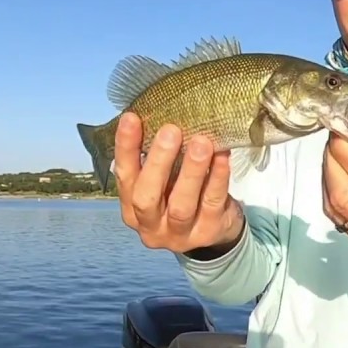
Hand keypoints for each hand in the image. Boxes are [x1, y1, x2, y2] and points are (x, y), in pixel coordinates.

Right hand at [114, 112, 244, 256]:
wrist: (214, 232)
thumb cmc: (182, 195)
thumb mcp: (165, 182)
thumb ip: (158, 159)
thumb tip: (159, 113)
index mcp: (132, 209)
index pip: (125, 177)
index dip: (126, 148)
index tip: (132, 118)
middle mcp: (151, 226)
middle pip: (147, 197)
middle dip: (158, 162)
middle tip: (171, 130)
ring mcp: (180, 235)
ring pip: (182, 205)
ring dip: (191, 171)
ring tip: (201, 142)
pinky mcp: (208, 233)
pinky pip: (212, 203)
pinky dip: (217, 178)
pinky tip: (222, 157)